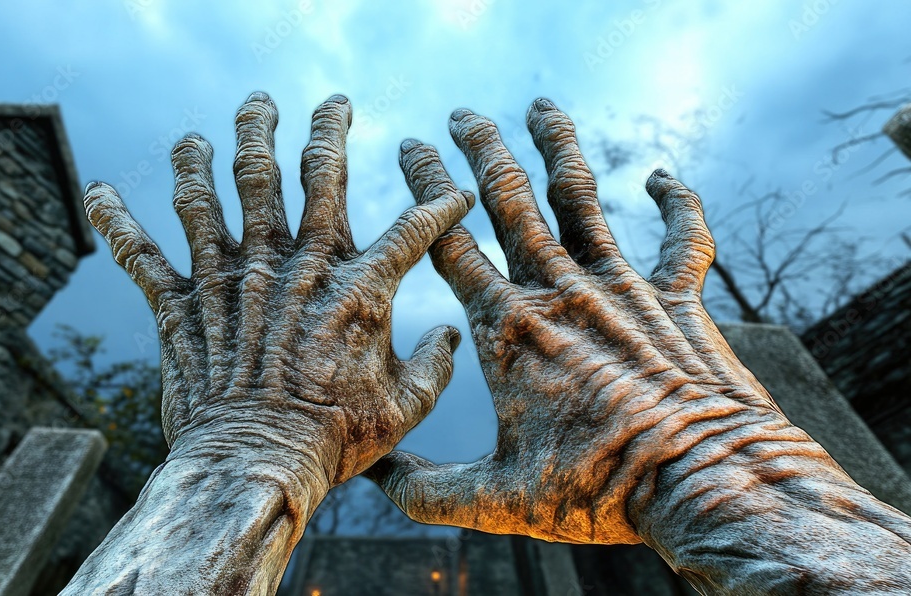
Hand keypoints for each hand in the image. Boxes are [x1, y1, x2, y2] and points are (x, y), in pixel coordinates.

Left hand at [67, 92, 471, 593]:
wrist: (254, 467)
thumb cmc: (333, 443)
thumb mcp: (404, 408)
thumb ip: (434, 365)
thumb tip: (449, 336)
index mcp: (355, 290)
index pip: (410, 230)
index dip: (438, 207)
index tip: (451, 193)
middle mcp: (293, 268)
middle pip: (310, 177)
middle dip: (325, 132)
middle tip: (330, 104)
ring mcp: (232, 280)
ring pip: (219, 193)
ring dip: (214, 152)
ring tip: (208, 131)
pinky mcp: (183, 306)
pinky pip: (142, 255)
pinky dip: (117, 223)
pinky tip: (99, 193)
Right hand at [367, 98, 824, 544]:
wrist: (704, 485)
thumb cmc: (601, 490)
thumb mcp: (498, 501)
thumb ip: (428, 491)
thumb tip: (375, 479)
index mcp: (511, 330)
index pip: (453, 243)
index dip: (427, 192)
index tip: (411, 149)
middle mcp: (562, 293)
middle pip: (511, 202)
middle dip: (482, 152)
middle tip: (462, 115)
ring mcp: (623, 290)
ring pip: (583, 198)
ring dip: (560, 148)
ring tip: (542, 108)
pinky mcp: (678, 300)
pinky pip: (682, 237)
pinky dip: (678, 204)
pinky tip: (663, 176)